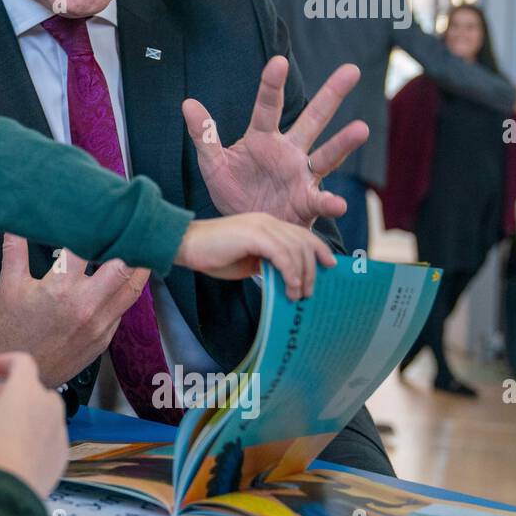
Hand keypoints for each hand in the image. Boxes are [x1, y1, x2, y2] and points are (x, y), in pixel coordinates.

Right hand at [0, 233, 149, 388]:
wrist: (19, 373)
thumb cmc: (12, 329)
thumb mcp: (7, 287)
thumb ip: (14, 251)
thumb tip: (13, 222)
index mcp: (61, 288)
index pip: (88, 247)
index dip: (95, 227)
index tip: (98, 213)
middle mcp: (86, 305)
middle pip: (123, 266)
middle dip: (127, 245)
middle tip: (130, 227)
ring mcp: (100, 324)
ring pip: (132, 289)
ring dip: (137, 267)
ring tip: (141, 248)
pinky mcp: (105, 338)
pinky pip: (123, 309)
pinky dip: (126, 291)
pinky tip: (125, 278)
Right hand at [0, 352, 67, 497]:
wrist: (11, 491)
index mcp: (26, 390)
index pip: (21, 361)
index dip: (3, 362)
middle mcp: (48, 404)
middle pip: (28, 389)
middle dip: (3, 395)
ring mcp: (58, 429)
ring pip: (38, 414)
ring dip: (19, 416)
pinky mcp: (62, 452)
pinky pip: (45, 437)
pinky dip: (31, 438)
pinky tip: (13, 453)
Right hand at [174, 213, 336, 300]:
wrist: (186, 244)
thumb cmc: (212, 255)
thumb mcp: (247, 260)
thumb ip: (267, 263)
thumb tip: (286, 280)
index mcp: (267, 224)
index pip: (301, 234)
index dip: (319, 249)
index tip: (329, 266)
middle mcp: (268, 221)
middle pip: (304, 241)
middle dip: (313, 268)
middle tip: (309, 291)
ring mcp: (262, 226)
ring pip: (297, 249)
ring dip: (302, 275)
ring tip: (298, 294)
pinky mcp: (254, 235)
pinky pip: (283, 254)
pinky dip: (291, 273)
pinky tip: (290, 287)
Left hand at [182, 57, 369, 227]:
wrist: (245, 227)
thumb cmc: (233, 190)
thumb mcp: (213, 164)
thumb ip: (204, 136)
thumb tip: (188, 103)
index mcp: (263, 138)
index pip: (268, 106)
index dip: (272, 85)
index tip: (278, 61)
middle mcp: (289, 151)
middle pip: (313, 119)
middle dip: (331, 95)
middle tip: (351, 70)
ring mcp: (302, 175)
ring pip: (327, 155)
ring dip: (344, 142)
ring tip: (361, 129)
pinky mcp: (308, 202)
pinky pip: (321, 201)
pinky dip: (330, 203)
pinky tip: (338, 203)